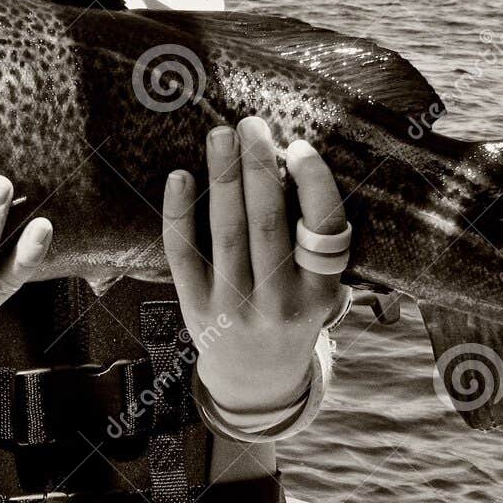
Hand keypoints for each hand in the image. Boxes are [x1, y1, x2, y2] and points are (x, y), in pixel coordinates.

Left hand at [163, 118, 349, 414]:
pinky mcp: (195, 307)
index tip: (299, 146)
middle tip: (250, 123)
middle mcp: (279, 301)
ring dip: (223, 177)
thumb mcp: (318, 289)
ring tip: (219, 135)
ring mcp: (234, 307)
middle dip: (258, 167)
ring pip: (226, 231)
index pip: (323, 230)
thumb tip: (289, 163)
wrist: (256, 378)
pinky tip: (180, 177)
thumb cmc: (292, 313)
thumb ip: (311, 241)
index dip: (313, 184)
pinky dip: (179, 213)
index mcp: (320, 292)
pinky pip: (183, 254)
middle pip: (267, 223)